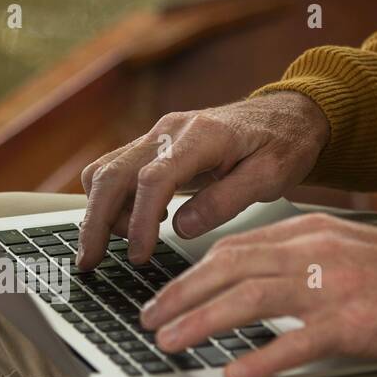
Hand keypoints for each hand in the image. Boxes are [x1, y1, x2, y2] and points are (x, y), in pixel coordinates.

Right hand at [76, 91, 328, 268]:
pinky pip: (115, 171)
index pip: (153, 179)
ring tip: (118, 247)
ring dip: (100, 212)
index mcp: (201, 136)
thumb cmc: (283, 143)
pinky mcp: (151, 146)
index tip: (139, 256)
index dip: (139, 221)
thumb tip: (182, 227)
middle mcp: (169, 131)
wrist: (287, 113)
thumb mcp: (272, 175)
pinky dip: (112, 201)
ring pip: (105, 171)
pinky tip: (134, 225)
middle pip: (112, 173)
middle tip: (88, 262)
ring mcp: (156, 136)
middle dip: (95, 221)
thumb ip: (227, 200)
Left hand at [139, 212, 376, 376]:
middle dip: (179, 295)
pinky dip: (258, 360)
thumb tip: (242, 274)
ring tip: (169, 342)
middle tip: (148, 320)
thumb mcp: (343, 245)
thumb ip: (296, 254)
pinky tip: (231, 375)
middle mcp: (313, 253)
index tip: (163, 295)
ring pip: (248, 301)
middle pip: (228, 269)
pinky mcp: (353, 326)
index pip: (231, 248)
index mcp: (308, 232)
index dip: (189, 274)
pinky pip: (295, 344)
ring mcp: (332, 288)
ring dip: (200, 322)